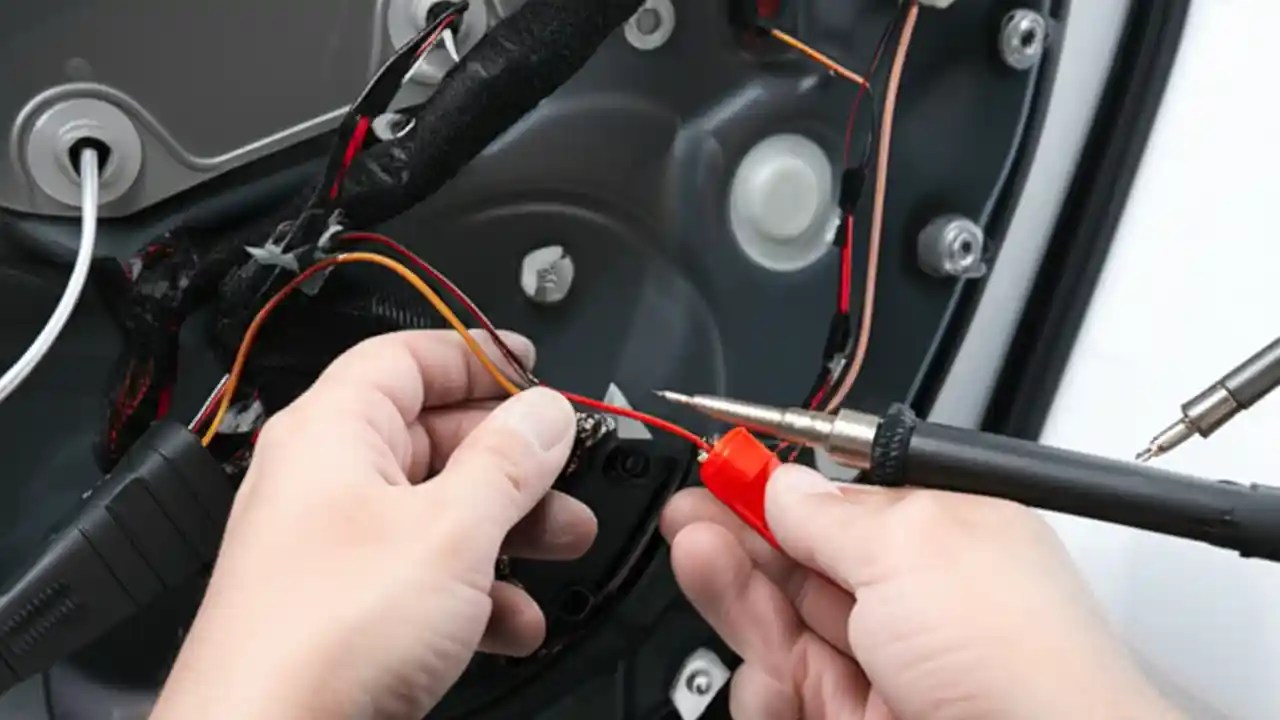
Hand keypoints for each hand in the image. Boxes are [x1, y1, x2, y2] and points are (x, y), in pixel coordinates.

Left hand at [152, 331, 596, 719]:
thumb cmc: (323, 636)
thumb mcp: (450, 531)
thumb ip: (508, 463)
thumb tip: (544, 411)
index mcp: (333, 433)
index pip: (406, 358)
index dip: (474, 356)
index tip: (532, 369)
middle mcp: (327, 483)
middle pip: (434, 439)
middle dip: (514, 460)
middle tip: (568, 471)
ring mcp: (336, 550)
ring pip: (440, 514)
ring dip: (510, 530)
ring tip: (564, 543)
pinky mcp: (348, 612)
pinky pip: (425, 580)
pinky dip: (477, 595)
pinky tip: (516, 623)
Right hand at [662, 465, 1180, 719]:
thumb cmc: (1019, 661)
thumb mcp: (911, 546)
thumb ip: (831, 513)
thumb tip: (781, 481)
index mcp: (941, 544)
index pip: (840, 509)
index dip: (777, 490)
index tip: (725, 471)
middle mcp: (910, 607)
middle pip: (798, 564)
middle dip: (736, 535)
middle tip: (688, 514)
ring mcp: (879, 671)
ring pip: (778, 627)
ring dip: (733, 594)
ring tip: (701, 559)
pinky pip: (778, 694)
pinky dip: (763, 687)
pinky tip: (769, 678)